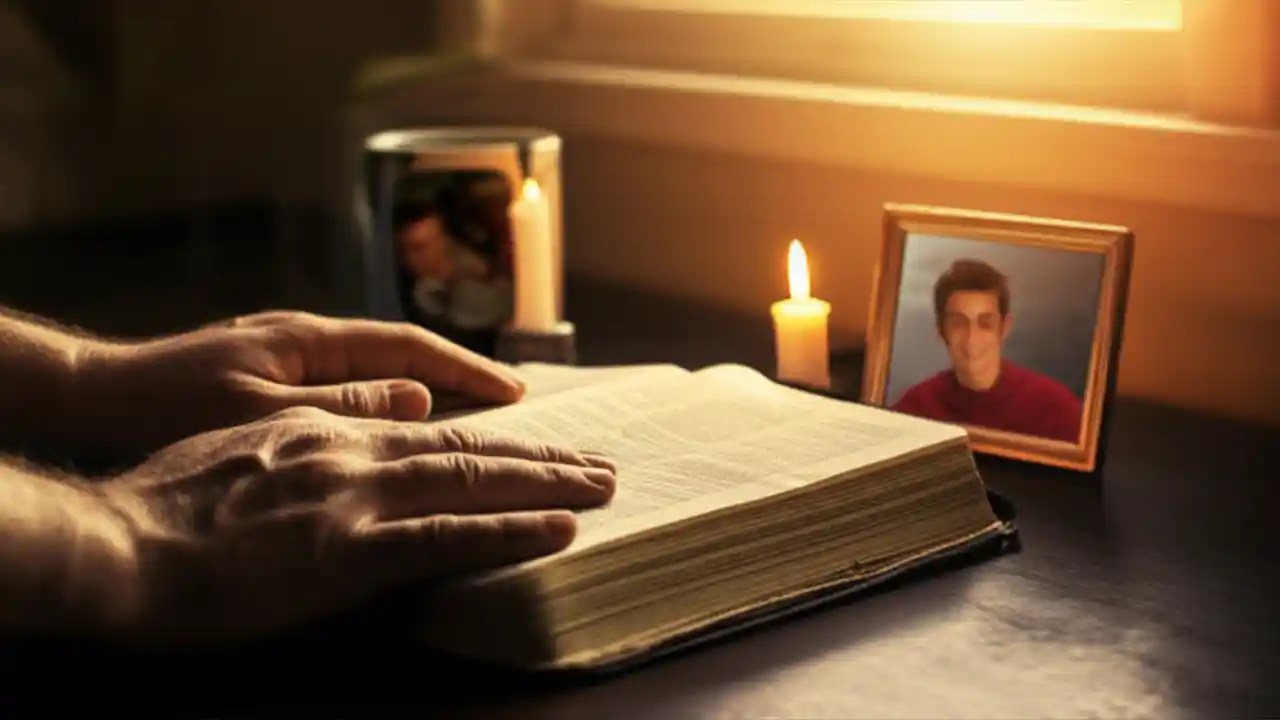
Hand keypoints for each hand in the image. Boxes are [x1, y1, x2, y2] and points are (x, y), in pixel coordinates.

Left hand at [74, 311, 526, 454]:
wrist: (101, 393)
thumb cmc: (172, 404)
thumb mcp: (260, 412)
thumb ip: (341, 407)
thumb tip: (420, 401)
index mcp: (310, 339)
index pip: (410, 347)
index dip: (468, 370)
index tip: (518, 393)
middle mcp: (310, 337)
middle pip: (405, 352)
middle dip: (464, 375)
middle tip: (519, 404)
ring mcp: (295, 352)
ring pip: (382, 368)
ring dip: (432, 388)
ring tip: (479, 415)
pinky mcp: (278, 373)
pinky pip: (355, 383)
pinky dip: (392, 400)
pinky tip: (406, 425)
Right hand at [93, 406, 615, 645]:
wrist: (118, 544)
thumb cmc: (169, 504)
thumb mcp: (246, 438)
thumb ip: (324, 422)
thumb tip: (392, 408)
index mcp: (328, 430)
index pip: (432, 430)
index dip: (496, 440)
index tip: (542, 448)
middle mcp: (354, 453)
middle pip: (470, 450)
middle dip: (543, 458)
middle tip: (602, 464)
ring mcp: (355, 500)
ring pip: (473, 482)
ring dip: (548, 484)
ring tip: (603, 486)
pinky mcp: (347, 553)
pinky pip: (447, 537)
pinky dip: (509, 529)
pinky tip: (557, 528)